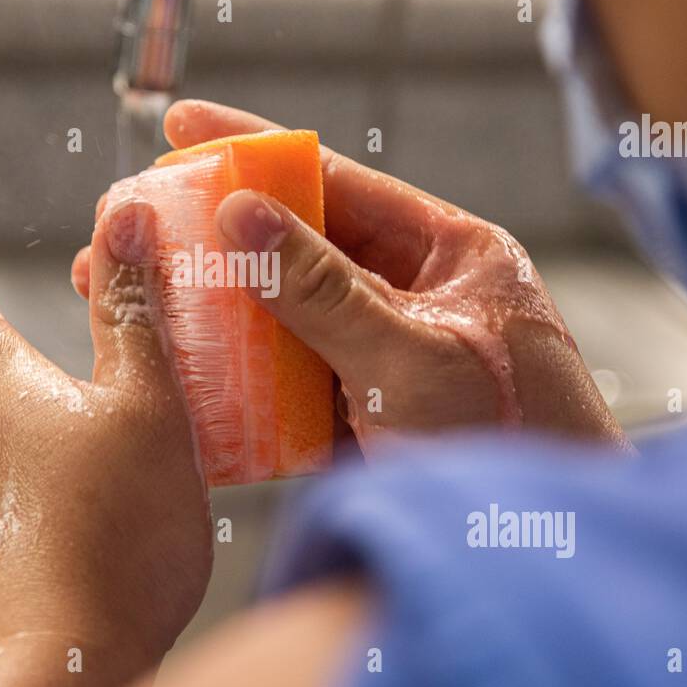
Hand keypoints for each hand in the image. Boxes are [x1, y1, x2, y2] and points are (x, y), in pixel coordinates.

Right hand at [73, 101, 626, 451]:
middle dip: (221, 237)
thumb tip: (243, 215)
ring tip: (141, 296)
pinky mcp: (368, 418)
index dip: (260, 151)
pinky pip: (295, 384)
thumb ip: (324, 290)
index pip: (342, 181)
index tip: (187, 126)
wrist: (545, 560)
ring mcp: (390, 359)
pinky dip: (244, 382)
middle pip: (304, 248)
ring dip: (222, 312)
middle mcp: (419, 297)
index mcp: (452, 256)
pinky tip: (189, 374)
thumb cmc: (515, 447)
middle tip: (143, 221)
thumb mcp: (411, 358)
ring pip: (290, 319)